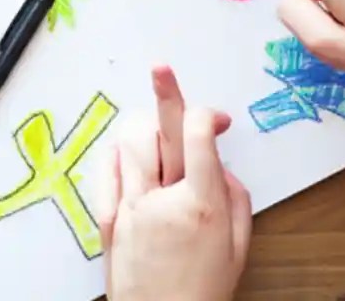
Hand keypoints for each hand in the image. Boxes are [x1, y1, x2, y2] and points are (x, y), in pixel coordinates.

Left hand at [96, 66, 251, 300]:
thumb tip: (220, 166)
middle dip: (165, 95)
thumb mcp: (238, 248)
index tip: (213, 114)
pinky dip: (119, 154)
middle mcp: (161, 199)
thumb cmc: (203, 290)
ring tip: (159, 129)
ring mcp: (129, 205)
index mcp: (200, 206)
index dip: (205, 115)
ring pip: (130, 144)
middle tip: (162, 67)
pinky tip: (129, 152)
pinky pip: (107, 169)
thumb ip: (234, 199)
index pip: (199, 140)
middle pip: (161, 133)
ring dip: (146, 127)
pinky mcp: (106, 215)